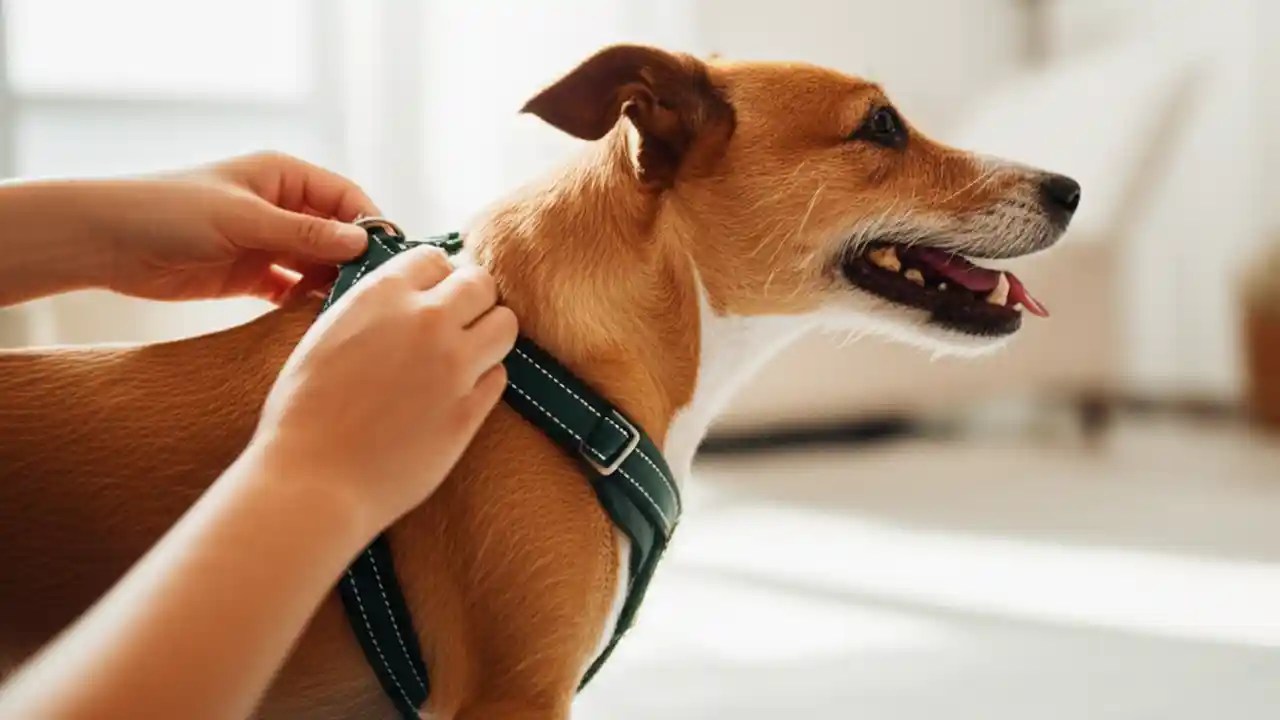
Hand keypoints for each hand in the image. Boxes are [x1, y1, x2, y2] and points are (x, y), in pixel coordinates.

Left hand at [90, 151, 378, 302]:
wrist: (107, 242)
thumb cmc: (170, 211)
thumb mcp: (244, 218)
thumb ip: (304, 232)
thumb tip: (362, 241)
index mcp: (283, 176)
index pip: (345, 196)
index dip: (371, 222)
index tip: (393, 255)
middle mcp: (280, 208)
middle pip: (336, 233)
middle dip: (356, 259)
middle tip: (376, 292)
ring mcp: (267, 243)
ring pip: (317, 265)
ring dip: (332, 285)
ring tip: (349, 310)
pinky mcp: (251, 276)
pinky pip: (292, 290)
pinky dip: (305, 304)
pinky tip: (317, 321)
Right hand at [247, 247, 517, 533]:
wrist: (313, 482)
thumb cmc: (302, 414)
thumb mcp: (326, 335)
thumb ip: (370, 308)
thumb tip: (401, 297)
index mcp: (382, 295)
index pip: (434, 258)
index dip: (434, 276)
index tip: (429, 295)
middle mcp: (426, 321)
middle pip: (481, 283)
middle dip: (471, 297)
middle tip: (457, 321)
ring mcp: (454, 366)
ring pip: (504, 325)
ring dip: (489, 334)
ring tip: (468, 352)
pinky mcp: (470, 410)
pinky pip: (499, 377)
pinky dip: (484, 379)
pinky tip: (459, 393)